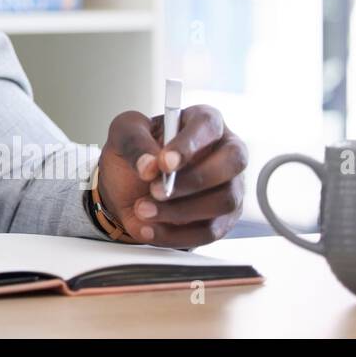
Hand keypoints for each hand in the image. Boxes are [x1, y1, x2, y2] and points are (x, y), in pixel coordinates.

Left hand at [98, 104, 247, 246]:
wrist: (128, 188)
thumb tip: (149, 165)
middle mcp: (225, 152)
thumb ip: (134, 141)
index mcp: (203, 122)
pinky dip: (176, 234)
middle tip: (155, 190)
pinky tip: (149, 228)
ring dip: (181, 211)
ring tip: (143, 210)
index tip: (163, 162)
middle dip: (192, 180)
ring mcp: (230, 186)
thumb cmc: (136, 152)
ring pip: (224, 201)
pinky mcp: (223, 219)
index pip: (208, 125)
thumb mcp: (124, 134)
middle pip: (232, 162)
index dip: (188, 144)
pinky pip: (210, 231)